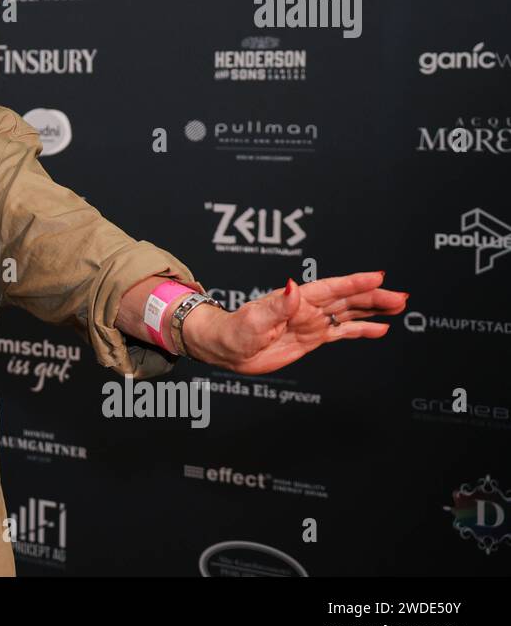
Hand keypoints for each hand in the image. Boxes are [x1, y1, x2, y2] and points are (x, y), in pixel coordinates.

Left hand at [184, 271, 407, 373]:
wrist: (224, 349)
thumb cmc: (232, 332)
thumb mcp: (253, 319)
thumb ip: (277, 305)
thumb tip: (294, 286)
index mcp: (295, 300)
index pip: (331, 289)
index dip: (355, 283)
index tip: (378, 276)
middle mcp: (306, 308)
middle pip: (347, 300)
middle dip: (374, 297)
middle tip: (401, 296)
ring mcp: (310, 322)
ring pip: (349, 313)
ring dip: (373, 310)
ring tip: (399, 306)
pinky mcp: (310, 338)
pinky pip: (341, 332)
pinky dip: (361, 330)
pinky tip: (380, 329)